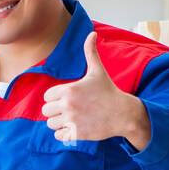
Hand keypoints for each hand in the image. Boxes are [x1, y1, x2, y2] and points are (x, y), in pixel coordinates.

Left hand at [41, 30, 147, 146]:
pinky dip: (63, 133)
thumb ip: (90, 52)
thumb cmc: (108, 91)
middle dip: (55, 110)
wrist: (123, 113)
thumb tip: (92, 33)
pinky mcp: (76, 134)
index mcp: (69, 90)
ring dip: (58, 122)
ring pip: (51, 124)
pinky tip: (73, 127)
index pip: (47, 97)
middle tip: (69, 109)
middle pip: (46, 111)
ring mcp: (72, 121)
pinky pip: (58, 136)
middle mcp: (68, 105)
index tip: (68, 98)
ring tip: (71, 118)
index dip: (55, 97)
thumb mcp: (98, 71)